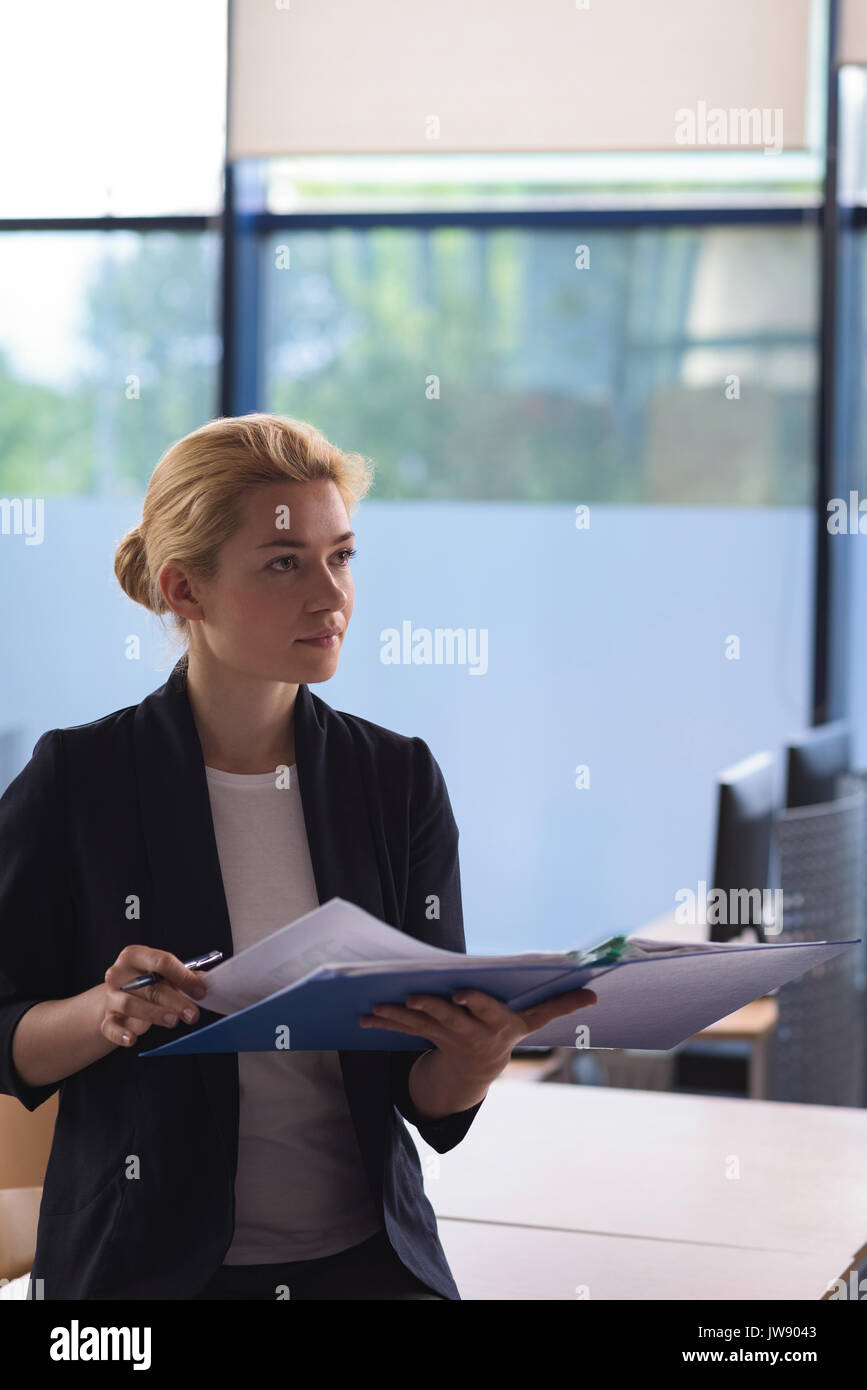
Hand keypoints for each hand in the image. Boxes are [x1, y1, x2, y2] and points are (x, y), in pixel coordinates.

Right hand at [100, 946, 208, 1047]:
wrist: (118, 995)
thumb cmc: (146, 982)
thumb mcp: (164, 974)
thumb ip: (185, 976)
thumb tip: (206, 983)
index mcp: (135, 955)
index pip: (161, 962)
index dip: (183, 977)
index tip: (200, 991)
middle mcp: (119, 973)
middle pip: (149, 986)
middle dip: (174, 1000)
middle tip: (192, 1013)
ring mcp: (111, 996)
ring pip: (131, 1004)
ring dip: (154, 1013)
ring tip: (173, 1021)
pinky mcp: (106, 1017)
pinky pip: (110, 1026)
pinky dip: (121, 1034)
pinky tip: (133, 1039)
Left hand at [360, 985, 596, 1088]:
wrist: (476, 1075)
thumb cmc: (506, 1032)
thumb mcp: (532, 1022)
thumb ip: (558, 1005)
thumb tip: (595, 994)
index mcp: (501, 1026)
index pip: (490, 1013)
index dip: (476, 1004)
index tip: (461, 994)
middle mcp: (475, 1036)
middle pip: (451, 1019)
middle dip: (432, 1007)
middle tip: (414, 996)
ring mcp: (450, 1042)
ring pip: (423, 1025)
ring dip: (399, 1015)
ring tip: (378, 1005)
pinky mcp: (428, 1042)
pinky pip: (406, 1032)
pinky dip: (385, 1024)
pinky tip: (364, 1017)